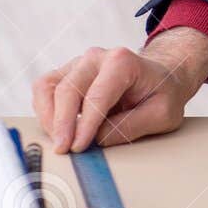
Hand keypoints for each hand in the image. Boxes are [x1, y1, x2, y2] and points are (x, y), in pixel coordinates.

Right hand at [31, 28, 207, 153]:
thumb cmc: (161, 94)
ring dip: (49, 117)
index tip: (79, 147)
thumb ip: (132, 125)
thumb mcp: (163, 114)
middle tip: (64, 150)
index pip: (97, 95)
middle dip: (62, 123)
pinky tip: (56, 130)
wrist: (159, 77)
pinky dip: (44, 111)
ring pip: (48, 87)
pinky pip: (44, 89)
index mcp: (123, 61)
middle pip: (68, 89)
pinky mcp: (66, 74)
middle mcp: (96, 57)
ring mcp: (78, 64)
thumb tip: (98, 139)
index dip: (85, 124)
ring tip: (60, 142)